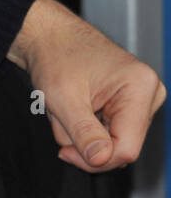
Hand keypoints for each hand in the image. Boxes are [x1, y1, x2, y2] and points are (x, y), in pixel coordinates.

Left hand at [8, 0, 165, 171]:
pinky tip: (74, 108)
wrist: (50, 38)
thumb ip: (83, 132)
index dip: (95, 159)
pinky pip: (105, 135)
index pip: (128, 149)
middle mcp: (148, 94)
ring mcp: (140, 101)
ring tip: (67, 108)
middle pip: (121, 148)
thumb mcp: (64, 99)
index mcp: (140, 87)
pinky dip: (83, 128)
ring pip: (109, 144)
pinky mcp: (129, 106)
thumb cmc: (57, 57)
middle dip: (84, 142)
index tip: (65, 152)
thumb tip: (101, 159)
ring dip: (79, 134)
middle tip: (62, 119)